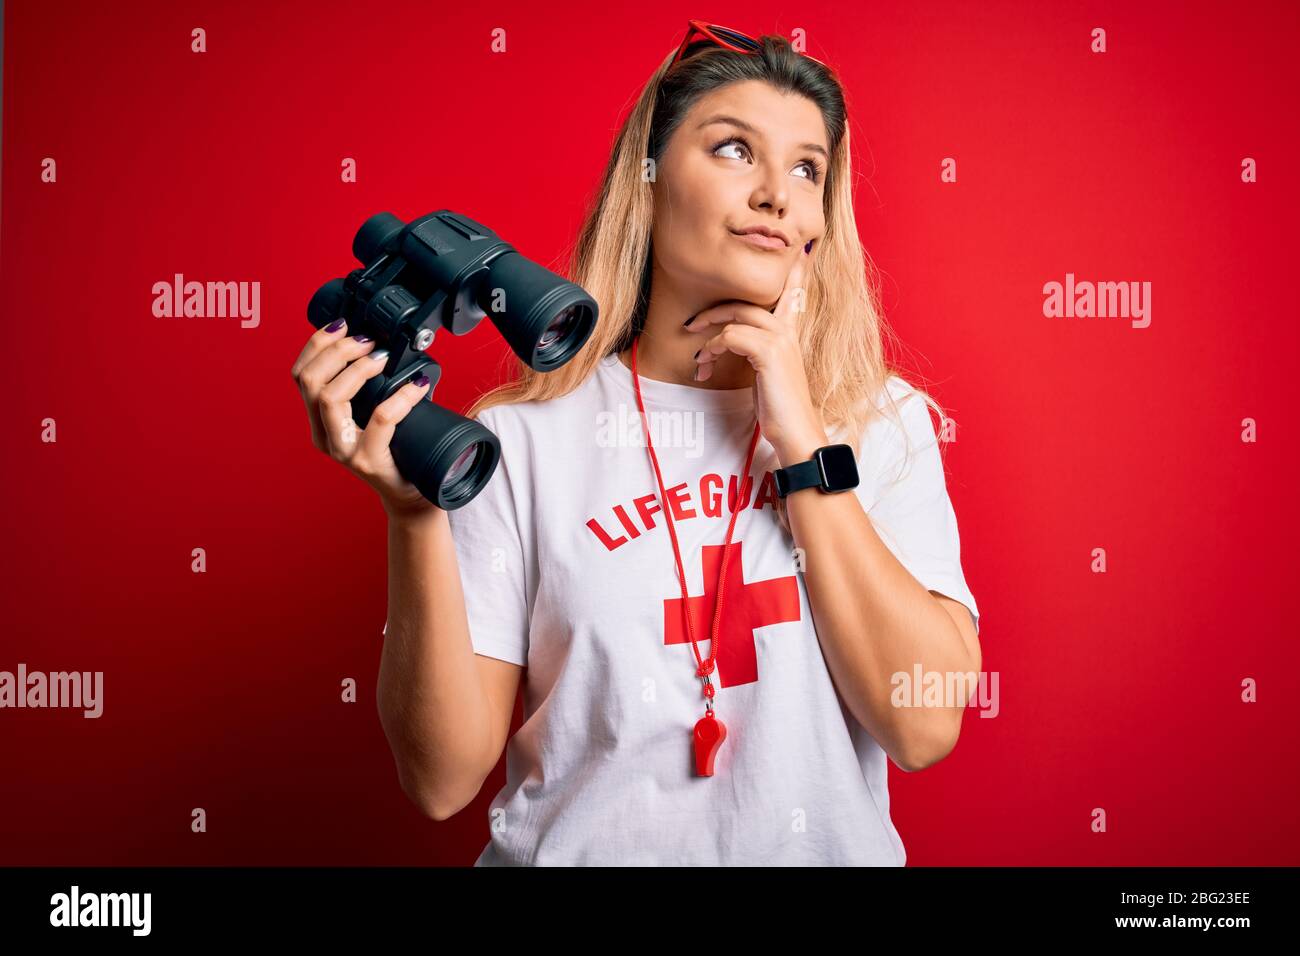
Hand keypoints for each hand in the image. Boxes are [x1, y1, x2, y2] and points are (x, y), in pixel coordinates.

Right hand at [290, 319, 437, 517]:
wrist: (410, 493)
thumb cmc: (395, 450)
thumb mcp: (370, 413)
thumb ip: (366, 387)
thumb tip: (382, 342)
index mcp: (319, 420)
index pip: (300, 375)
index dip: (317, 344)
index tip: (342, 325)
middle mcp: (324, 435)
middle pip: (310, 382)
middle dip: (337, 351)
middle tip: (367, 341)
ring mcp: (343, 450)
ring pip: (330, 398)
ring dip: (356, 369)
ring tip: (381, 358)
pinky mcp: (368, 461)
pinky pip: (380, 419)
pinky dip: (400, 396)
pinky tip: (416, 387)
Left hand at [685, 254, 827, 465]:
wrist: (796, 432)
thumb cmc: (780, 408)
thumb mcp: (768, 375)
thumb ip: (757, 353)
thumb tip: (731, 342)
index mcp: (790, 334)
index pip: (792, 293)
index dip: (790, 273)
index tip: (792, 255)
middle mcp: (787, 332)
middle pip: (748, 301)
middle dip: (715, 310)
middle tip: (691, 323)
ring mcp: (780, 340)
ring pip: (738, 315)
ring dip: (709, 331)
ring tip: (698, 354)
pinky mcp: (770, 353)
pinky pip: (732, 336)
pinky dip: (714, 347)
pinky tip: (707, 363)